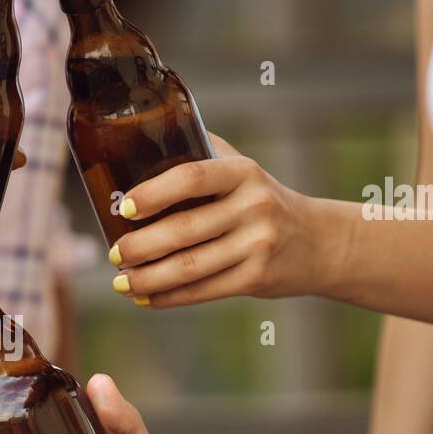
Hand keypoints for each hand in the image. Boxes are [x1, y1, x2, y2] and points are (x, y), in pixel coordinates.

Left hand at [110, 134, 342, 307]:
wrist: (318, 241)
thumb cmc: (262, 200)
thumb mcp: (242, 168)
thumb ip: (201, 152)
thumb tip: (140, 136)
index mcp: (243, 172)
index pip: (192, 177)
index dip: (153, 193)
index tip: (124, 207)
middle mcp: (254, 206)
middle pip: (183, 230)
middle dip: (140, 246)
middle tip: (115, 254)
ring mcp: (258, 244)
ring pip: (189, 267)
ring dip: (147, 278)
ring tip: (120, 281)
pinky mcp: (257, 278)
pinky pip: (202, 290)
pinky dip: (168, 297)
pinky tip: (145, 297)